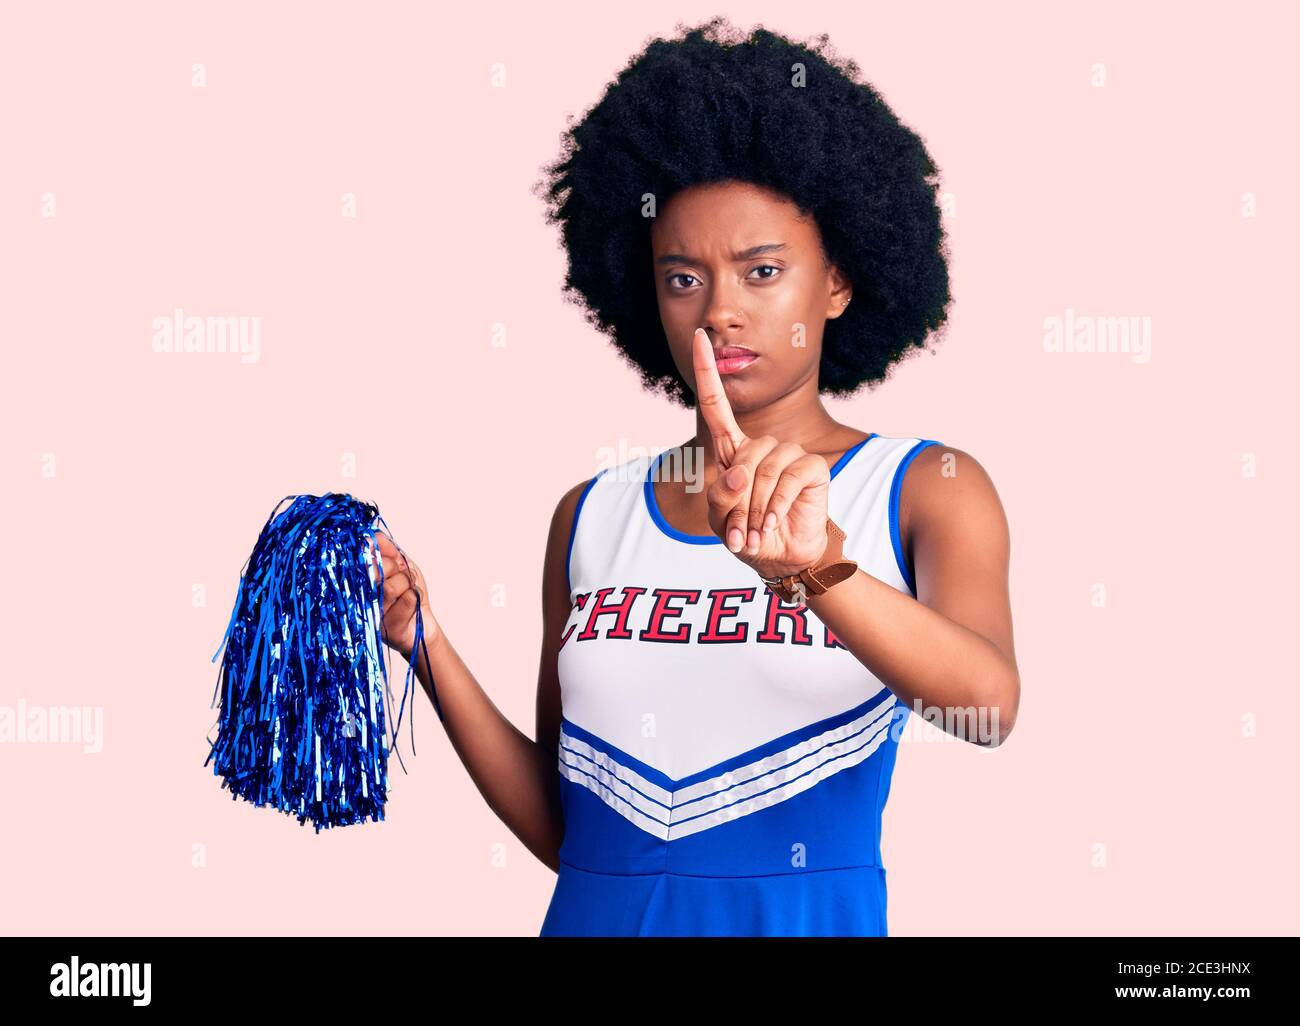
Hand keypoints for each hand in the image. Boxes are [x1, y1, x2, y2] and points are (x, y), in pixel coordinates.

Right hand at [365, 531, 439, 661]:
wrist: (421, 625)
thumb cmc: (409, 594)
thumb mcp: (401, 565)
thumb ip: (388, 549)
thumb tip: (372, 535)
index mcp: (363, 579)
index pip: (362, 558)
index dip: (376, 554)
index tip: (384, 555)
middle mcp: (363, 596)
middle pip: (376, 571)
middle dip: (395, 569)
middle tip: (402, 575)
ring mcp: (373, 613)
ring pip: (391, 586)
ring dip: (406, 585)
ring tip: (407, 590)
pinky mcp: (387, 628)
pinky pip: (407, 600)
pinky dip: (415, 597)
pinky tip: (412, 605)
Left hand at [693, 328, 831, 578]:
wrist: (782, 558)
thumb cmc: (748, 534)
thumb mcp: (721, 520)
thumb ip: (720, 497)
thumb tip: (737, 475)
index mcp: (734, 450)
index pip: (716, 405)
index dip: (708, 372)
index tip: (698, 337)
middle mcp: (762, 446)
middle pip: (742, 456)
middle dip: (738, 499)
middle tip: (740, 532)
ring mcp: (790, 454)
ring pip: (765, 469)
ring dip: (756, 508)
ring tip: (756, 533)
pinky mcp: (813, 467)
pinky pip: (790, 479)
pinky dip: (777, 506)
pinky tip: (773, 524)